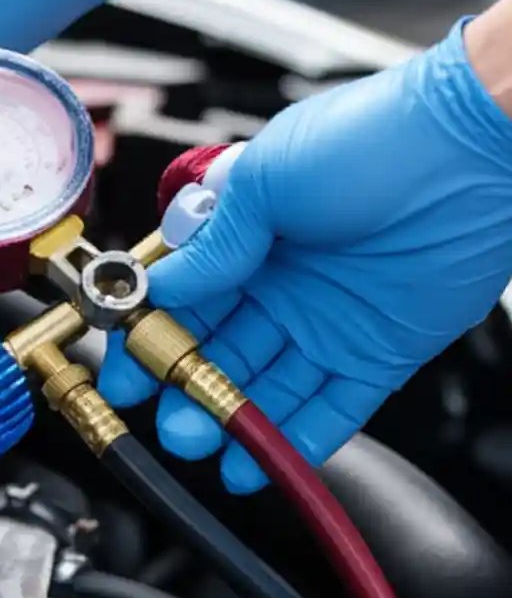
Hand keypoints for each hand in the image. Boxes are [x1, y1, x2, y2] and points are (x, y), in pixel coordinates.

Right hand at [98, 19, 511, 493]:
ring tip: (197, 440)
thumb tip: (164, 286)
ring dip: (226, 416)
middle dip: (181, 384)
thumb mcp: (264, 180)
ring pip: (262, 385)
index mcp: (242, 234)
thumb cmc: (373, 138)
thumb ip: (213, 245)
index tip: (122, 366)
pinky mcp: (374, 355)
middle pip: (215, 349)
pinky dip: (290, 440)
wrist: (475, 146)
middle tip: (159, 412)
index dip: (147, 334)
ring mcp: (324, 321)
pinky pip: (328, 410)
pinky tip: (255, 460)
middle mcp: (278, 282)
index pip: (180, 298)